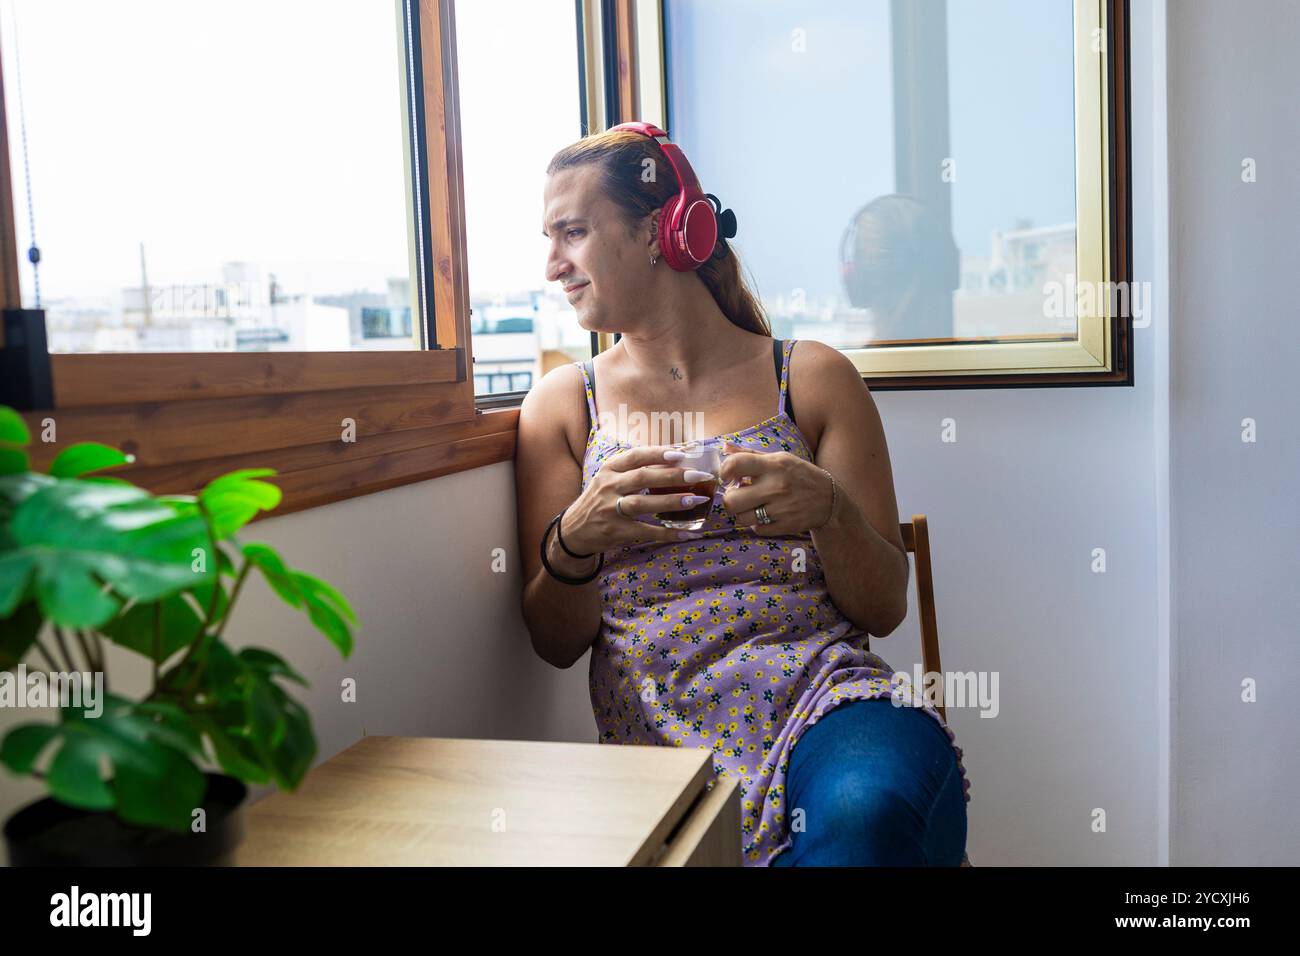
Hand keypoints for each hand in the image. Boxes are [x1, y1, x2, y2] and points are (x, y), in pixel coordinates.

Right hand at [561, 444, 716, 552]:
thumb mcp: (609, 479)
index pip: (636, 456)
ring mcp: (611, 510)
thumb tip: (674, 458)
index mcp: (610, 469)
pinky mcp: (616, 531)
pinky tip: (686, 533)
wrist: (573, 530)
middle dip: (672, 476)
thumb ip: (634, 470)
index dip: (658, 454)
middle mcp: (609, 487)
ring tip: (695, 500)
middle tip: (698, 475)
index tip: (681, 453)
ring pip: (643, 503)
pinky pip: (645, 531)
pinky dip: (667, 533)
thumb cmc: (600, 500)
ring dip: (671, 501)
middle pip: (643, 478)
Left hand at [719, 440, 833, 534]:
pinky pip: (757, 529)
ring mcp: (780, 509)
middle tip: (739, 495)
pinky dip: (757, 524)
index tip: (727, 477)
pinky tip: (766, 515)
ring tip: (752, 506)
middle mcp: (775, 487)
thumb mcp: (779, 458)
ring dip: (743, 513)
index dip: (724, 472)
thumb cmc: (799, 475)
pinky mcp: (785, 526)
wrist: (829, 499)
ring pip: (741, 518)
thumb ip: (750, 454)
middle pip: (732, 500)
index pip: (735, 465)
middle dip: (731, 498)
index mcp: (773, 465)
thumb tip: (724, 447)